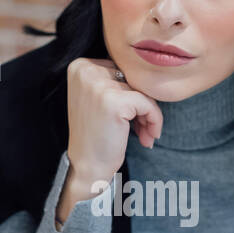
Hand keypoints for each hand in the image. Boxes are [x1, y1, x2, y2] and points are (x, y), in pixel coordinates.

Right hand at [57, 58, 162, 223]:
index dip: (131, 92)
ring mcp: (98, 84)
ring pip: (142, 90)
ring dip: (149, 114)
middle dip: (142, 103)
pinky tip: (147, 138)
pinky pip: (147, 103)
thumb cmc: (96, 135)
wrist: (87, 166)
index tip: (132, 116)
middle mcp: (85, 70)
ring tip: (144, 134)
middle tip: (142, 128)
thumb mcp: (98, 98)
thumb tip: (151, 70)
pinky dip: (154, 120)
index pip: (121, 68)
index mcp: (79, 66)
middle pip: (132, 77)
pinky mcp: (114, 101)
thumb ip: (115, 80)